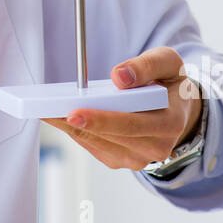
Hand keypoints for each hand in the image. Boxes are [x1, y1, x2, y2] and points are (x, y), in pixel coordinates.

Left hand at [41, 47, 202, 169]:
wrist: (177, 108)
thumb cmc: (169, 82)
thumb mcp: (167, 62)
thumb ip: (146, 65)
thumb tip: (119, 77)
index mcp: (170, 123)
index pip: (132, 124)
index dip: (102, 120)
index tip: (75, 112)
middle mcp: (156, 147)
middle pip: (110, 137)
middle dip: (77, 123)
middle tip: (48, 111)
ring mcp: (138, 158)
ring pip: (97, 143)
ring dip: (70, 128)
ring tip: (45, 111)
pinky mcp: (121, 160)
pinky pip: (93, 146)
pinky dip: (75, 132)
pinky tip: (58, 117)